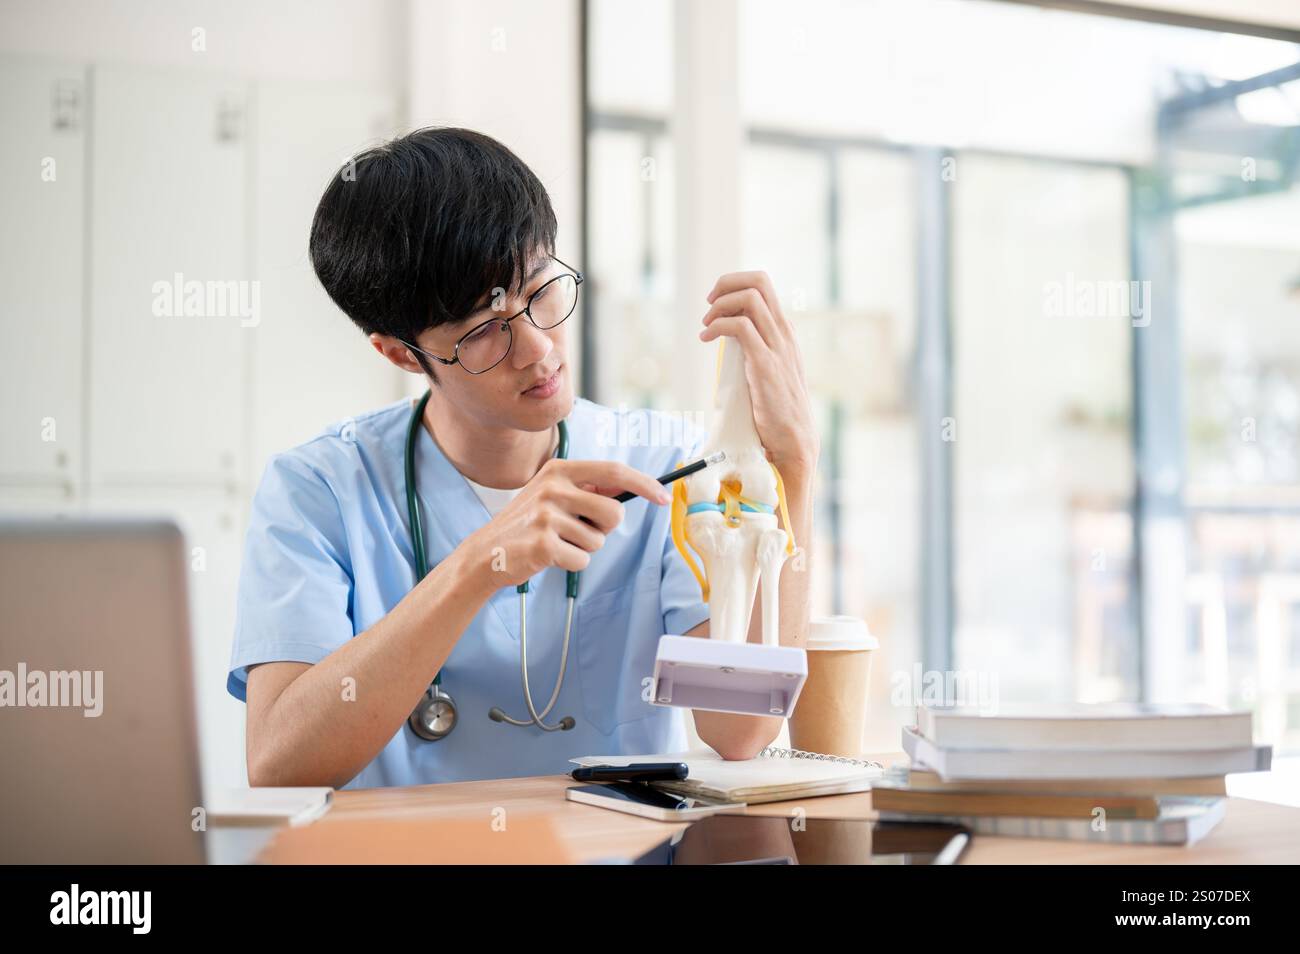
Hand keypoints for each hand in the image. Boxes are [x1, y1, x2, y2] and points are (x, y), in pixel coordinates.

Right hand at [461, 459, 671, 589]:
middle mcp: (553, 487)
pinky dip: (572, 563)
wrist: (487, 552)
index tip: (664, 497)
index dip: (644, 484)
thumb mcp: (553, 494)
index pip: (614, 471)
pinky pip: (582, 559)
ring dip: (584, 547)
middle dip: (606, 528)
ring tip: (558, 542)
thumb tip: (633, 488)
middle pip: (614, 512)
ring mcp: (546, 515)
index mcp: (559, 469)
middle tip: (580, 530)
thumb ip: (587, 489)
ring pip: (598, 540)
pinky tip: (550, 556)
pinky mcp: (543, 544)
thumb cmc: (528, 524)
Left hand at [699, 271, 819, 480]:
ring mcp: (777, 347)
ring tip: (705, 326)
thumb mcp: (771, 370)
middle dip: (726, 283)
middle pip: (759, 281)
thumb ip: (757, 350)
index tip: (716, 302)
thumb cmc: (778, 409)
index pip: (764, 285)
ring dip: (719, 306)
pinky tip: (706, 339)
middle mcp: (784, 333)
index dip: (734, 285)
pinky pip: (740, 327)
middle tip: (708, 304)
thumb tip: (730, 337)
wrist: (794, 438)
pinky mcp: (765, 364)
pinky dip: (717, 327)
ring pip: (750, 299)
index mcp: (785, 332)